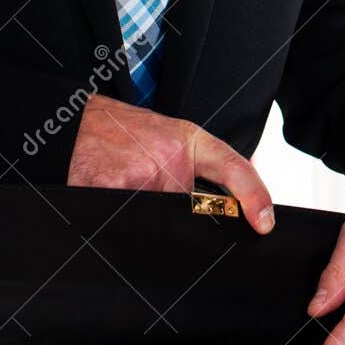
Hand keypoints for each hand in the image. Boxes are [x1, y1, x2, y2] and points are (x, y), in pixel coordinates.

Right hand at [66, 93, 275, 233]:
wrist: (79, 120)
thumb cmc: (128, 133)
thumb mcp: (173, 139)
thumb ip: (199, 171)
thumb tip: (232, 213)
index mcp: (188, 143)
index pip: (234, 168)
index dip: (255, 196)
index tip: (265, 223)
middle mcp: (169, 156)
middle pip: (187, 212)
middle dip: (175, 215)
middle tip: (147, 188)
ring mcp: (138, 173)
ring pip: (155, 221)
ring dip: (143, 216)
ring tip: (124, 186)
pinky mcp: (105, 187)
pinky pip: (122, 220)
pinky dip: (115, 217)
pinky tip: (106, 191)